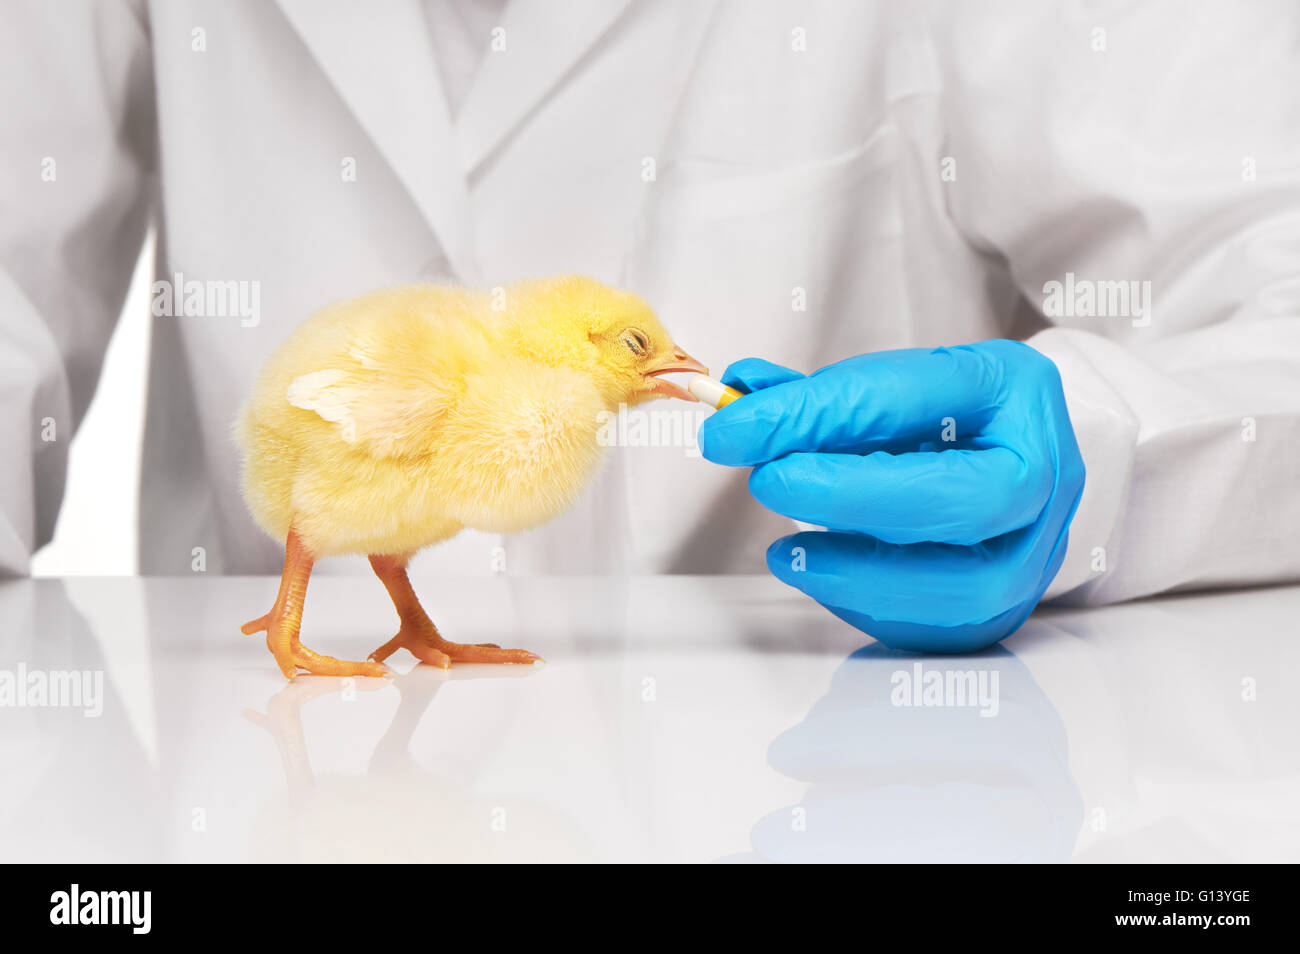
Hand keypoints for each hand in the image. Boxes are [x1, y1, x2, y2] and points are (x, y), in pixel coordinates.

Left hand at [698, 340, 1084, 651]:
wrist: (1018, 460)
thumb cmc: (949, 421)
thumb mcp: (891, 387)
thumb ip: (817, 397)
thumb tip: (738, 395)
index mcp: (1012, 389)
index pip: (907, 398)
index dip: (811, 415)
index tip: (734, 428)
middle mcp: (1045, 470)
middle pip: (966, 499)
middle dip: (853, 497)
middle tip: (770, 483)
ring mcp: (1038, 549)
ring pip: (964, 585)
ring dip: (858, 570)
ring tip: (788, 550)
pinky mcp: (1012, 608)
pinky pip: (939, 626)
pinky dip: (866, 604)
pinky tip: (823, 574)